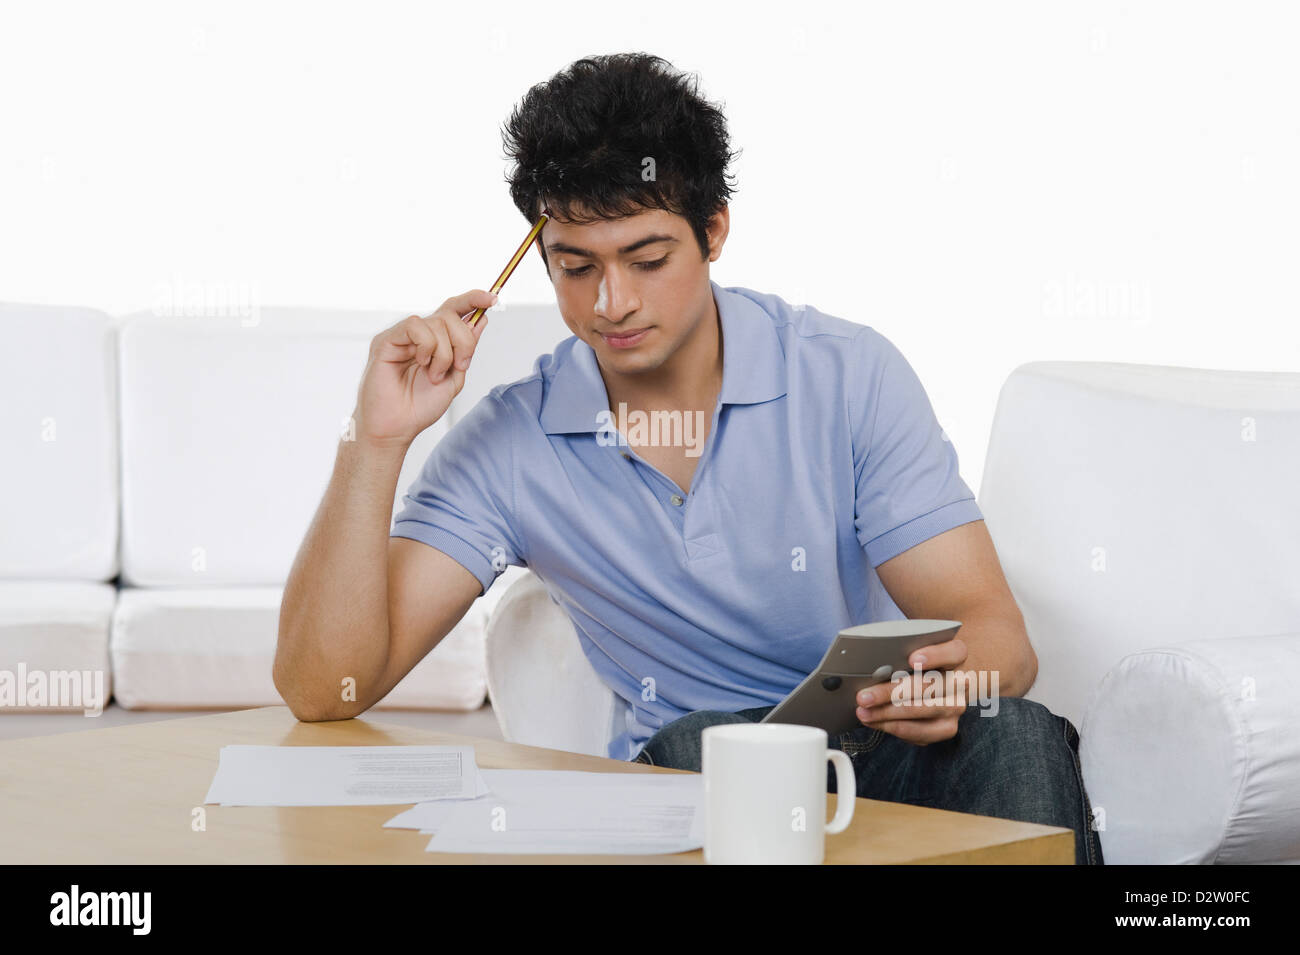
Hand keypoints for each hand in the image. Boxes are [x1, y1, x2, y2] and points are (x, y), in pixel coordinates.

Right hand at [352, 289, 496, 449]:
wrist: (397, 427)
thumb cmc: (419, 407)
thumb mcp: (454, 378)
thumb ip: (466, 350)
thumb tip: (481, 320)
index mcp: (436, 342)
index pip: (455, 310)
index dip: (473, 300)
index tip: (493, 299)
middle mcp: (419, 335)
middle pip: (451, 315)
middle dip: (464, 340)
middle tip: (460, 366)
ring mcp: (403, 336)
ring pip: (436, 322)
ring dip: (444, 352)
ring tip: (433, 375)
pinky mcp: (387, 340)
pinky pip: (415, 325)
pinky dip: (427, 346)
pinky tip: (422, 363)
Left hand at [854, 637, 970, 744]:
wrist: (937, 682)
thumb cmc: (919, 660)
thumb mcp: (914, 648)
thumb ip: (901, 648)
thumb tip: (873, 659)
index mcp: (958, 654)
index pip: (953, 652)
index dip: (934, 656)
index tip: (912, 659)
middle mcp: (962, 682)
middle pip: (929, 687)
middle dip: (892, 693)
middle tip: (864, 696)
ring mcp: (957, 707)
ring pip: (924, 712)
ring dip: (889, 714)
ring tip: (864, 713)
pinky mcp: (947, 728)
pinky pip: (921, 732)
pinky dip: (894, 728)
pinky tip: (874, 721)